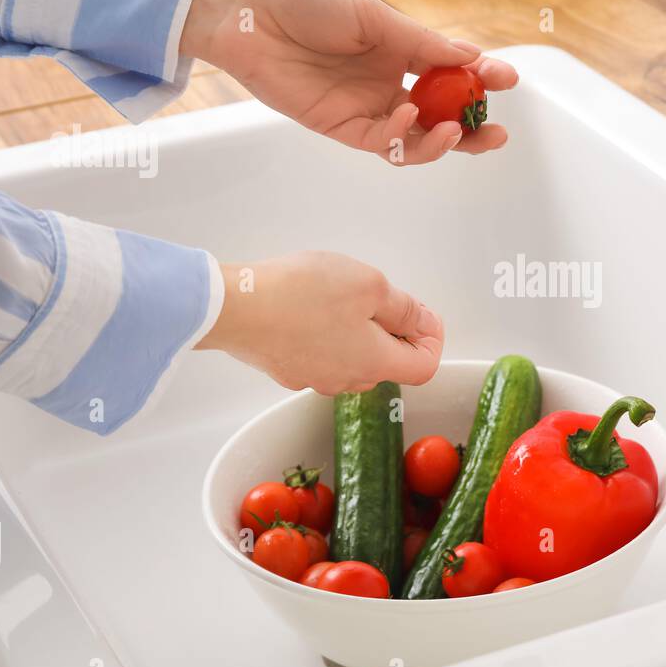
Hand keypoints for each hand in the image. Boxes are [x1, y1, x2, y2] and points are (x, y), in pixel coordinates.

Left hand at [181, 0, 517, 164]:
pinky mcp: (342, 128)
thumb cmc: (304, 0)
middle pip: (442, 115)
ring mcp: (367, 108)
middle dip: (473, 127)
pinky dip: (402, 136)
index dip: (481, 78)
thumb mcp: (370, 15)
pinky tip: (410, 115)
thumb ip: (418, 42)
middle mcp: (389, 82)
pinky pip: (383, 143)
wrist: (248, 14)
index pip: (452, 70)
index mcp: (401, 49)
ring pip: (417, 138)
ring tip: (460, 132)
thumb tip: (469, 56)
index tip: (508, 80)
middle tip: (498, 133)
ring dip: (444, 142)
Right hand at [196, 251, 443, 392]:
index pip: (424, 367)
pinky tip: (311, 307)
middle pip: (388, 364)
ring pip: (353, 360)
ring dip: (359, 333)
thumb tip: (424, 322)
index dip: (431, 340)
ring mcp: (313, 378)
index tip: (424, 316)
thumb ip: (404, 308)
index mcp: (374, 364)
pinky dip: (328, 335)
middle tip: (382, 297)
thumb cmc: (300, 294)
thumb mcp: (370, 286)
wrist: (234, 307)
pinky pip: (321, 355)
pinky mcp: (286, 369)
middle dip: (394, 333)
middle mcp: (346, 380)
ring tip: (342, 296)